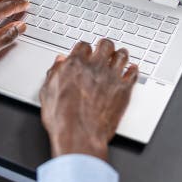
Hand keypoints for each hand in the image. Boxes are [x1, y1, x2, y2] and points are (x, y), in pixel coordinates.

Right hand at [40, 40, 137, 160]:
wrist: (80, 136)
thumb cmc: (62, 119)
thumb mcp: (47, 93)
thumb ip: (54, 73)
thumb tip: (59, 62)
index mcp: (75, 65)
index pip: (84, 45)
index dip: (85, 48)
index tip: (86, 52)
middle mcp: (95, 67)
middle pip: (106, 45)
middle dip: (105, 46)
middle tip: (105, 49)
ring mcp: (111, 77)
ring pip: (122, 55)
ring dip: (120, 55)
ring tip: (119, 56)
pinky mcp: (124, 90)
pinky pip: (133, 74)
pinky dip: (133, 70)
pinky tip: (131, 71)